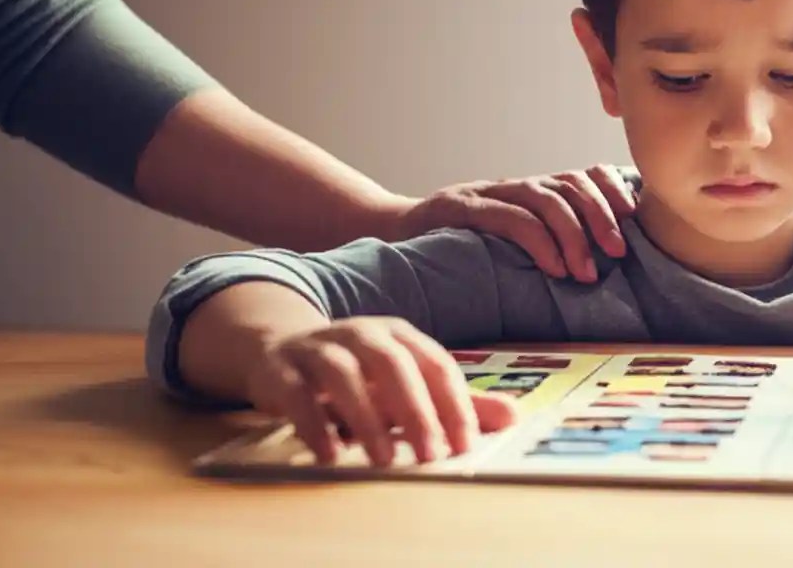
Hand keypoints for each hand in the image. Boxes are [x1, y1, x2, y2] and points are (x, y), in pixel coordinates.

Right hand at [243, 316, 516, 467]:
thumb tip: (513, 417)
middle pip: (395, 365)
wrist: (279, 351)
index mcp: (399, 336)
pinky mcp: (282, 368)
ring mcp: (320, 347)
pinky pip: (298, 393)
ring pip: (345, 374)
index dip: (454, 403)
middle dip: (417, 411)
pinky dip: (313, 423)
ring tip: (383, 459)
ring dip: (366, 418)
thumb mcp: (407, 385)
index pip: (436, 364)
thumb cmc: (359, 375)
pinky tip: (329, 454)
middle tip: (432, 455)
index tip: (466, 445)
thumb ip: (456, 402)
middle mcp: (362, 334)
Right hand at [398, 165, 635, 282]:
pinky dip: (537, 240)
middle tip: (618, 253)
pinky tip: (553, 267)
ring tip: (586, 271)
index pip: (581, 175)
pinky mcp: (460, 208)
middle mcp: (513, 186)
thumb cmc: (457, 248)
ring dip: (573, 233)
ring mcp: (486, 193)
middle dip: (601, 215)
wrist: (389, 234)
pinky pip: (507, 217)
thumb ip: (546, 245)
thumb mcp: (508, 244)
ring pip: (544, 197)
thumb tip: (599, 269)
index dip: (611, 188)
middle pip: (569, 183)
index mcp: (530, 192)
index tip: (634, 216)